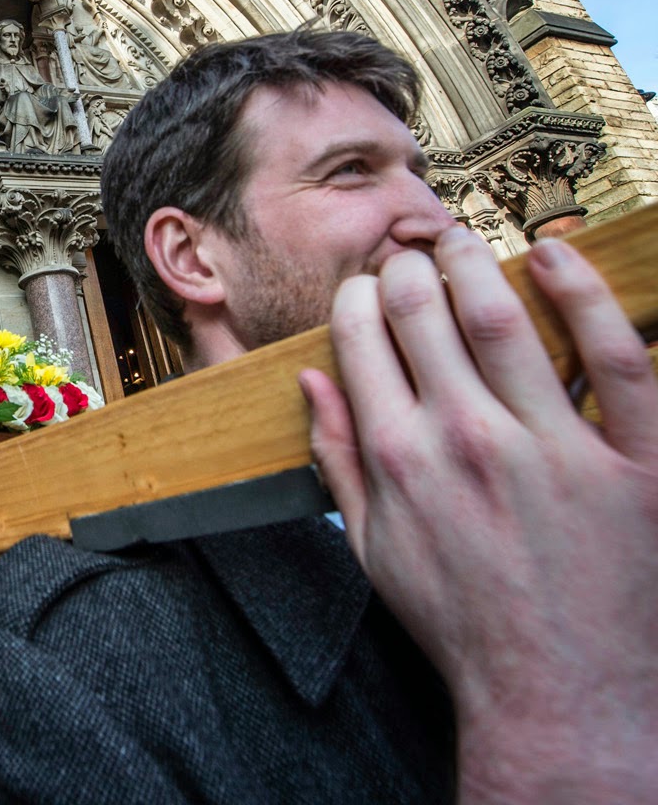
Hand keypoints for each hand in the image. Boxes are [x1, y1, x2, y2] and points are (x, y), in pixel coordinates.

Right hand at [300, 225, 657, 801]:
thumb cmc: (462, 621)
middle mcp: (465, 440)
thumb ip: (337, 457)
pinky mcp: (632, 462)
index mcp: (399, 457)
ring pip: (501, 316)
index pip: (360, 335)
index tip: (366, 287)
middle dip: (407, 266)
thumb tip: (310, 379)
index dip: (358, 294)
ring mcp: (551, 448)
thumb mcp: (373, 548)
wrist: (562, 695)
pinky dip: (584, 296)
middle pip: (421, 309)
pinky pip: (611, 357)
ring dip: (474, 262)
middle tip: (414, 257)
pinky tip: (556, 258)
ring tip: (465, 242)